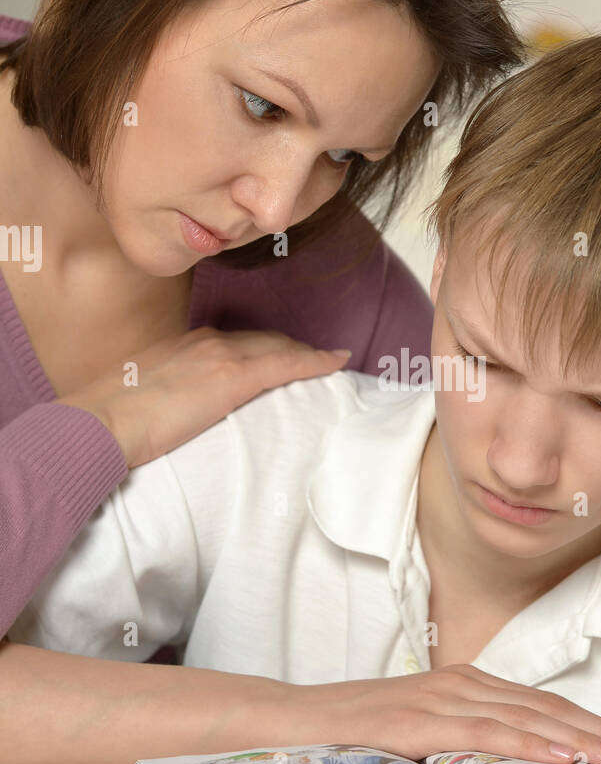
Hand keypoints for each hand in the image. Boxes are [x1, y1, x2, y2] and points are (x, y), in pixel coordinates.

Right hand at [59, 327, 351, 467]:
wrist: (101, 423)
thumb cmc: (111, 421)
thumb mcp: (142, 396)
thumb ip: (166, 394)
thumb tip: (171, 412)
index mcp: (184, 345)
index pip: (235, 342)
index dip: (262, 347)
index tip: (278, 354)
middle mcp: (205, 341)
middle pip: (261, 340)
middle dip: (289, 348)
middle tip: (312, 359)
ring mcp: (221, 355)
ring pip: (277, 348)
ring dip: (303, 354)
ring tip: (326, 361)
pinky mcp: (233, 377)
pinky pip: (286, 364)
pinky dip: (314, 361)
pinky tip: (335, 361)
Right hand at [292, 664, 600, 763]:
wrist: (294, 720)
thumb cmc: (359, 733)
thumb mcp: (423, 735)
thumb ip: (466, 742)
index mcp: (468, 687)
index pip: (545, 707)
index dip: (594, 725)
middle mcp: (464, 685)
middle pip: (548, 710)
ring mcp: (443, 699)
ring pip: (528, 718)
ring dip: (582, 738)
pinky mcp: (421, 720)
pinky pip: (487, 733)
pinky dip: (530, 743)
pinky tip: (564, 756)